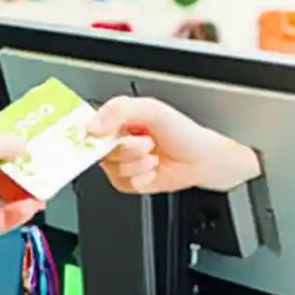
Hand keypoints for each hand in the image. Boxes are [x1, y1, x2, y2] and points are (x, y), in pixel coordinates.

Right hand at [86, 96, 261, 193]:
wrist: (204, 160)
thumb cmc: (184, 132)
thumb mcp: (153, 110)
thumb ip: (119, 110)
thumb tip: (91, 126)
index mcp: (119, 118)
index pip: (90, 124)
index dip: (92, 133)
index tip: (102, 136)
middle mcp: (118, 139)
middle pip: (99, 150)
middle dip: (126, 149)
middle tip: (146, 143)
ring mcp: (124, 161)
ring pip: (111, 168)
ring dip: (135, 164)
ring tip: (153, 155)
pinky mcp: (131, 181)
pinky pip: (121, 184)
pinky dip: (139, 179)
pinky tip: (152, 170)